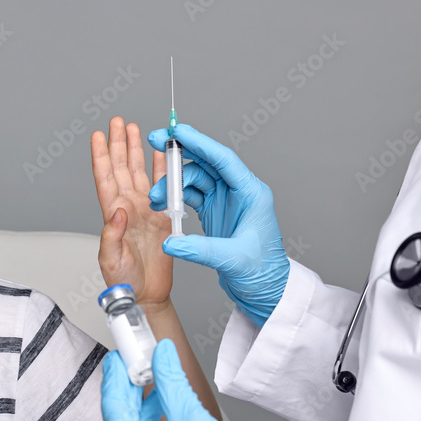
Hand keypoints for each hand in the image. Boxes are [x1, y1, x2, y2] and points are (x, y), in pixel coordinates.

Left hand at [91, 117, 173, 310]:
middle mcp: (128, 207)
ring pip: (139, 172)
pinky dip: (162, 168)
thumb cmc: (124, 280)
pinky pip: (162, 186)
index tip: (98, 136)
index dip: (101, 156)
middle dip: (119, 144)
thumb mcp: (111, 259)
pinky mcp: (162, 215)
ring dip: (136, 150)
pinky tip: (161, 153)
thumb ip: (112, 234)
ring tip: (135, 129)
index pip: (105, 179)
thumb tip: (117, 210)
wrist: (146, 293)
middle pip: (121, 168)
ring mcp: (144, 209)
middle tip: (118, 121)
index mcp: (113, 215)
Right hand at [148, 124, 289, 326]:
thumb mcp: (232, 260)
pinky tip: (163, 204)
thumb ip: (199, 250)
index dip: (200, 143)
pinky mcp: (215, 211)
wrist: (265, 289)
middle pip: (206, 162)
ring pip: (194, 178)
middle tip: (156, 141)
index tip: (178, 131)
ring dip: (172, 183)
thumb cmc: (262, 272)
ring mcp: (226, 200)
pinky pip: (191, 194)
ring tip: (155, 198)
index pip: (223, 159)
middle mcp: (238, 192)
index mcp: (251, 193)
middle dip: (180, 152)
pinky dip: (175, 196)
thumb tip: (170, 243)